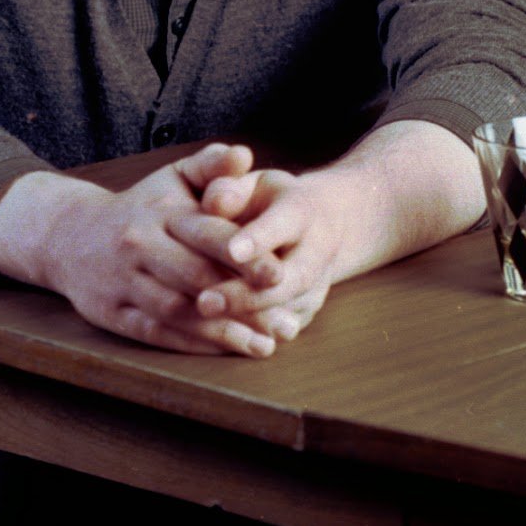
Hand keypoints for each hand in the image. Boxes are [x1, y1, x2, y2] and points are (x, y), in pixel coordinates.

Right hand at [0, 144, 289, 356]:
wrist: (69, 234)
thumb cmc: (142, 204)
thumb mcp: (174, 176)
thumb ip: (212, 165)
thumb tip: (246, 155)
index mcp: (161, 213)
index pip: (208, 233)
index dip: (245, 254)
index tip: (281, 273)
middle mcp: (140, 246)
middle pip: (197, 278)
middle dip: (243, 301)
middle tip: (286, 320)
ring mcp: (124, 283)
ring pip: (179, 312)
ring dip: (224, 332)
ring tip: (267, 344)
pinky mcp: (112, 315)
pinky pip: (158, 333)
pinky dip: (195, 345)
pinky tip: (229, 351)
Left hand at [190, 167, 347, 341]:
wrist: (320, 225)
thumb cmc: (271, 200)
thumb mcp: (255, 183)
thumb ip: (231, 188)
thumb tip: (214, 202)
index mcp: (302, 210)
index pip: (283, 224)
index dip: (260, 237)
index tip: (232, 250)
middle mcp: (317, 251)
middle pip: (290, 279)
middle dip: (247, 294)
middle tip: (204, 302)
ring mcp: (316, 287)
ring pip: (286, 311)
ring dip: (246, 323)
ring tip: (204, 326)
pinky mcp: (304, 314)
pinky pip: (278, 331)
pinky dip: (249, 339)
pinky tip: (212, 342)